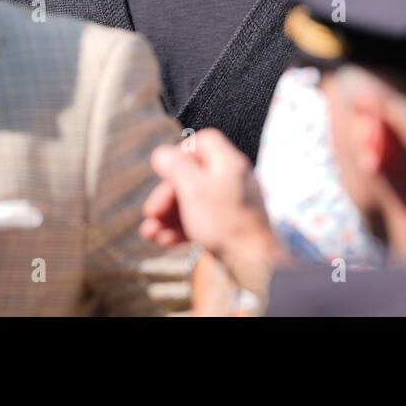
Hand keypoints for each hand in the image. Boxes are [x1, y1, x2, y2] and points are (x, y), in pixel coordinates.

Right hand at [140, 128, 285, 293]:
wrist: (254, 264)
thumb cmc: (225, 223)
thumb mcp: (193, 189)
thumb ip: (176, 167)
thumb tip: (161, 152)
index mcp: (228, 162)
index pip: (203, 142)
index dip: (180, 152)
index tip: (164, 170)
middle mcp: (232, 179)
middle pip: (192, 175)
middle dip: (166, 195)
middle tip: (151, 213)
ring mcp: (232, 203)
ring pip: (193, 201)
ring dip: (168, 216)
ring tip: (150, 233)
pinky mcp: (229, 225)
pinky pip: (201, 219)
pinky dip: (182, 227)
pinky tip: (165, 241)